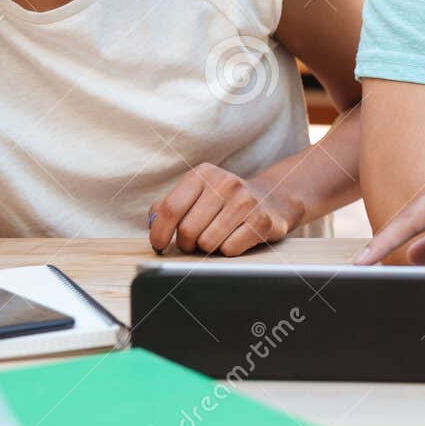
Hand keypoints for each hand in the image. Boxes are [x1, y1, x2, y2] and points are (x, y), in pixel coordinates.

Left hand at [148, 162, 304, 255]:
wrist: (271, 200)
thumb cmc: (225, 202)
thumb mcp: (197, 194)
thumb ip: (169, 206)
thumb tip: (153, 222)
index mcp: (203, 174)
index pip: (171, 208)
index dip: (160, 232)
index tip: (159, 246)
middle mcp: (225, 182)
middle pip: (188, 230)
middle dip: (186, 244)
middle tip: (194, 243)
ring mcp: (245, 201)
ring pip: (207, 243)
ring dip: (208, 249)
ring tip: (216, 238)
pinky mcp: (261, 221)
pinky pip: (229, 250)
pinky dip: (227, 251)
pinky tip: (235, 239)